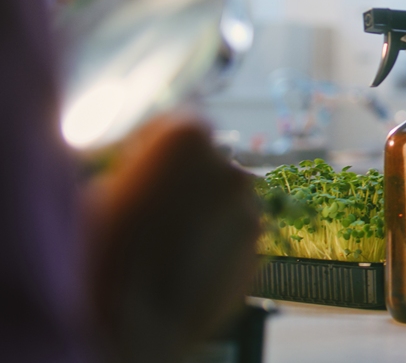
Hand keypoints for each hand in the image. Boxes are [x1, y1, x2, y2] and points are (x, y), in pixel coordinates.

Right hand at [86, 114, 261, 362]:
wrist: (133, 324)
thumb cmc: (104, 254)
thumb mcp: (101, 192)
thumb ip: (138, 170)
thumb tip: (145, 172)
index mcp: (187, 140)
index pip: (181, 125)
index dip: (157, 144)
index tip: (141, 161)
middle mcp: (230, 167)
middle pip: (210, 164)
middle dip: (187, 179)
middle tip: (154, 206)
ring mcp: (250, 210)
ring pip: (225, 202)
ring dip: (204, 212)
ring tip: (167, 243)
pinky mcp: (259, 250)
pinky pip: (235, 236)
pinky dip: (217, 242)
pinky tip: (185, 264)